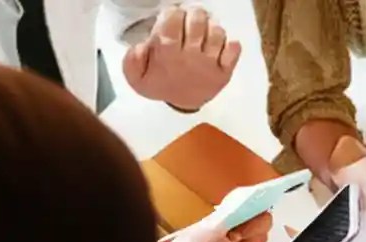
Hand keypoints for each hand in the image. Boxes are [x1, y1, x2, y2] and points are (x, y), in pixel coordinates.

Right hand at [122, 6, 240, 111]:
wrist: (182, 105)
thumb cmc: (161, 84)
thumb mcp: (137, 77)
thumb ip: (131, 61)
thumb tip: (141, 46)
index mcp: (167, 55)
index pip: (172, 21)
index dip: (173, 12)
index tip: (173, 15)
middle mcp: (190, 57)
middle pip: (197, 22)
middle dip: (193, 14)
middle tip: (190, 17)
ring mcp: (209, 64)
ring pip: (217, 33)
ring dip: (212, 26)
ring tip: (205, 29)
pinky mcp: (225, 71)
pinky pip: (234, 51)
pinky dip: (231, 43)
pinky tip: (222, 44)